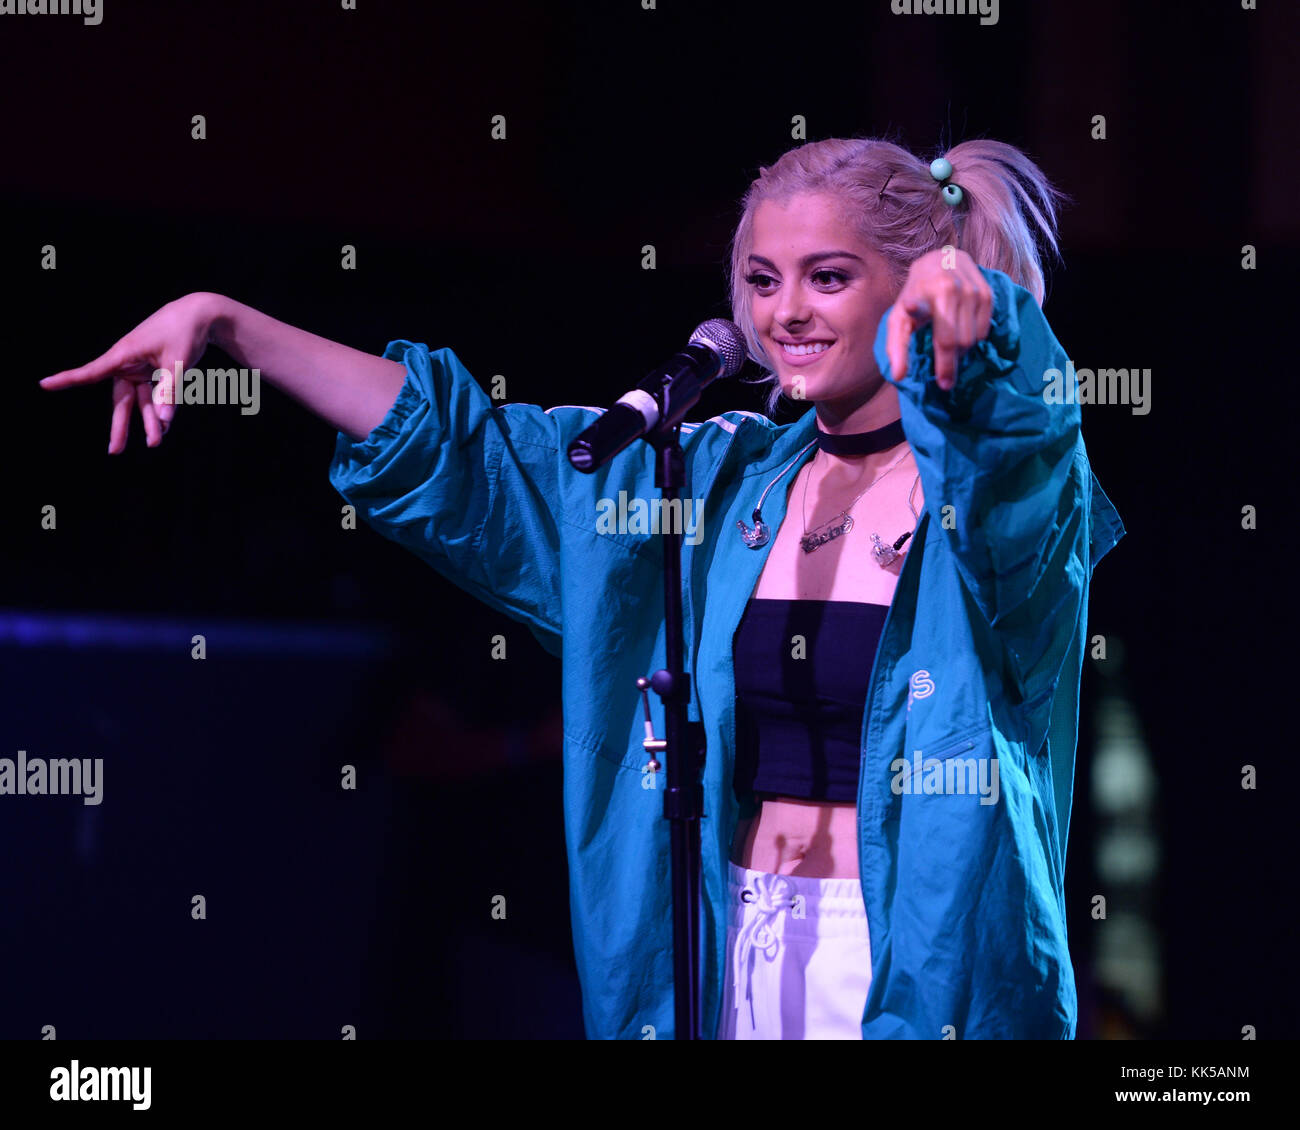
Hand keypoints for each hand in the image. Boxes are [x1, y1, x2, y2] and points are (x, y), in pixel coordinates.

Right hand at [39, 292, 218, 452]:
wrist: (199, 315)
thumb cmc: (183, 332)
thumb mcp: (178, 361)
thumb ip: (169, 391)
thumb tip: (165, 420)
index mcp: (124, 353)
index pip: (92, 371)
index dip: (68, 379)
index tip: (44, 384)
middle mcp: (127, 363)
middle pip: (121, 399)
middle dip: (120, 425)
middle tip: (115, 451)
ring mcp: (140, 369)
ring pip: (140, 401)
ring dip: (149, 420)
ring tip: (155, 442)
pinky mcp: (152, 373)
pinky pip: (153, 395)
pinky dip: (160, 408)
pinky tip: (165, 425)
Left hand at [885, 248, 992, 390]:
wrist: (941, 260)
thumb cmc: (916, 296)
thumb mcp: (899, 318)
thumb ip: (896, 346)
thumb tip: (898, 377)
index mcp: (922, 293)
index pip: (922, 311)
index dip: (916, 311)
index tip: (911, 309)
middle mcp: (948, 288)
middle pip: (953, 341)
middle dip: (948, 366)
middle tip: (945, 382)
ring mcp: (970, 290)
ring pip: (970, 339)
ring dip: (960, 352)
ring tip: (950, 346)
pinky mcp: (987, 293)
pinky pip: (983, 332)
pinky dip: (973, 339)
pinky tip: (962, 331)